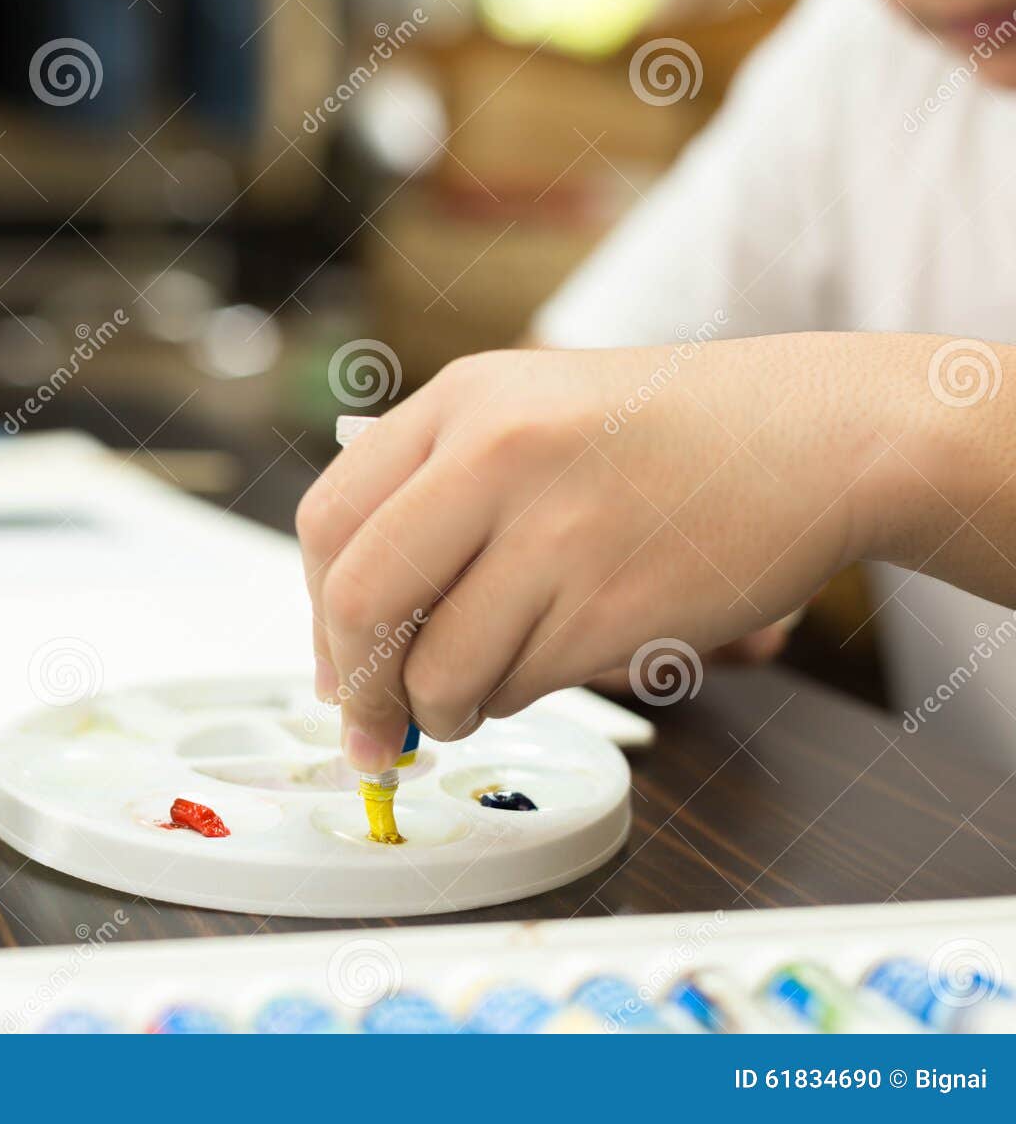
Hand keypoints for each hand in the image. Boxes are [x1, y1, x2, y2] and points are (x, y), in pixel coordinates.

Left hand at [297, 335, 928, 772]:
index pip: (328, 521)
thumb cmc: (659, 436)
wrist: (813, 437)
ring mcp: (557, 530)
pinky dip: (513, 698)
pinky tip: (547, 661)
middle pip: (359, 600)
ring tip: (473, 693)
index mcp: (460, 402)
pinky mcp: (615, 604)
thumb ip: (427, 505)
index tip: (335, 664)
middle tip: (368, 728)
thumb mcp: (524, 415)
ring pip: (437, 668)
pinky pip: (518, 688)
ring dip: (440, 709)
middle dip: (355, 688)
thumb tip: (348, 647)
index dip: (316, 611)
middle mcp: (496, 455)